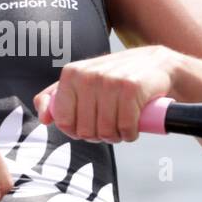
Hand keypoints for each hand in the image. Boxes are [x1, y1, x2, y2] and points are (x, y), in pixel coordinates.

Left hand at [32, 47, 179, 142]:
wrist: (157, 65)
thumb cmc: (117, 78)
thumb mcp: (84, 80)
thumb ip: (57, 97)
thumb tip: (44, 118)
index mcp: (71, 74)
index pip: (63, 120)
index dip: (77, 130)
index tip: (90, 124)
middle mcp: (88, 75)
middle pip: (84, 130)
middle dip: (99, 135)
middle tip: (110, 125)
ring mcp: (109, 81)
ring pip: (105, 131)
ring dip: (116, 136)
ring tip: (122, 125)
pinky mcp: (131, 89)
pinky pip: (125, 127)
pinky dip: (131, 134)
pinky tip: (134, 126)